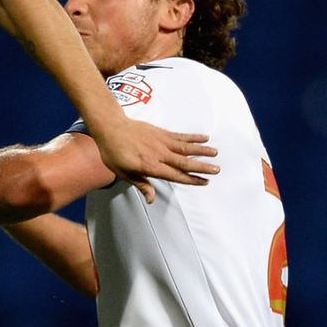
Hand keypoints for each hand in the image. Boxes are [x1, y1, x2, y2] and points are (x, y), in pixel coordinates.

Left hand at [96, 117, 216, 200]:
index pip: (175, 175)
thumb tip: (151, 199)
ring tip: (215, 153)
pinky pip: (180, 135)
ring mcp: (161, 142)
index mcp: (150, 166)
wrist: (110, 127)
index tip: (204, 182)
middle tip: (216, 170)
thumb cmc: (114, 152)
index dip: (191, 180)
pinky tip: (205, 138)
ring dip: (202, 150)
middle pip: (184, 162)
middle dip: (202, 167)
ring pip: (186, 147)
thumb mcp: (123, 173)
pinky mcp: (161, 132)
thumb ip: (141, 184)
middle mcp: (159, 154)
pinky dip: (193, 137)